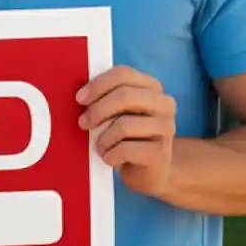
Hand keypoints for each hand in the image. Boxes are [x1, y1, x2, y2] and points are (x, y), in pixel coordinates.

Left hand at [76, 66, 176, 197]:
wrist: (150, 171)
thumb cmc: (127, 137)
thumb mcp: (119, 112)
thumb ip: (107, 98)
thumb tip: (81, 94)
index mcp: (152, 87)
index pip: (124, 73)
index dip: (98, 84)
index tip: (80, 98)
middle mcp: (164, 104)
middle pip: (125, 95)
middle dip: (98, 109)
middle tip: (83, 123)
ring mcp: (166, 129)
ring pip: (124, 125)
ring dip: (103, 138)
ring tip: (100, 146)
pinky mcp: (160, 154)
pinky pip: (125, 150)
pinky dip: (110, 155)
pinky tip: (110, 158)